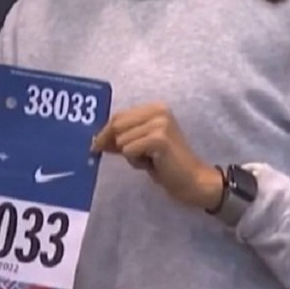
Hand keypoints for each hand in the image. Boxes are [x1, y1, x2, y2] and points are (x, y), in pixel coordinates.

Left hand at [91, 102, 223, 209]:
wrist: (193, 180)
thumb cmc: (166, 164)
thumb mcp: (142, 144)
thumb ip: (124, 137)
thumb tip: (97, 139)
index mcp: (155, 108)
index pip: (119, 116)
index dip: (105, 131)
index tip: (96, 145)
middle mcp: (158, 110)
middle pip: (117, 124)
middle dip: (111, 142)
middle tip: (124, 157)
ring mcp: (160, 123)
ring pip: (121, 139)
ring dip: (129, 155)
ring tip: (148, 160)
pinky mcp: (159, 139)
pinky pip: (128, 150)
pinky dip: (135, 161)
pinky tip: (152, 164)